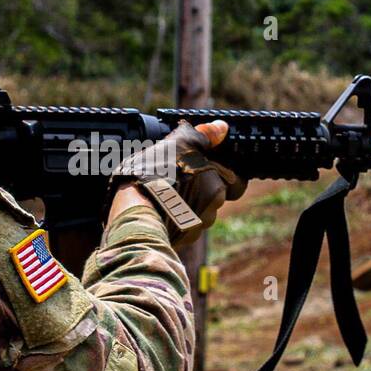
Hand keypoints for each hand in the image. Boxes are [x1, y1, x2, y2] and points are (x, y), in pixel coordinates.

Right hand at [110, 119, 246, 249]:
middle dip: (199, 190)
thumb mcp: (178, 145)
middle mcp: (212, 210)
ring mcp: (195, 228)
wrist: (135, 213)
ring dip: (185, 205)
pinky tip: (158, 209)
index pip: (236, 182)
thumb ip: (202, 136)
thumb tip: (221, 128)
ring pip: (197, 214)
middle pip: (213, 197)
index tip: (205, 169)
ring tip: (164, 194)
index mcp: (218, 186)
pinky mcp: (178, 241)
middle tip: (177, 178)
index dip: (221, 174)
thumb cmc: (156, 177)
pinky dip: (173, 220)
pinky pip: (181, 228)